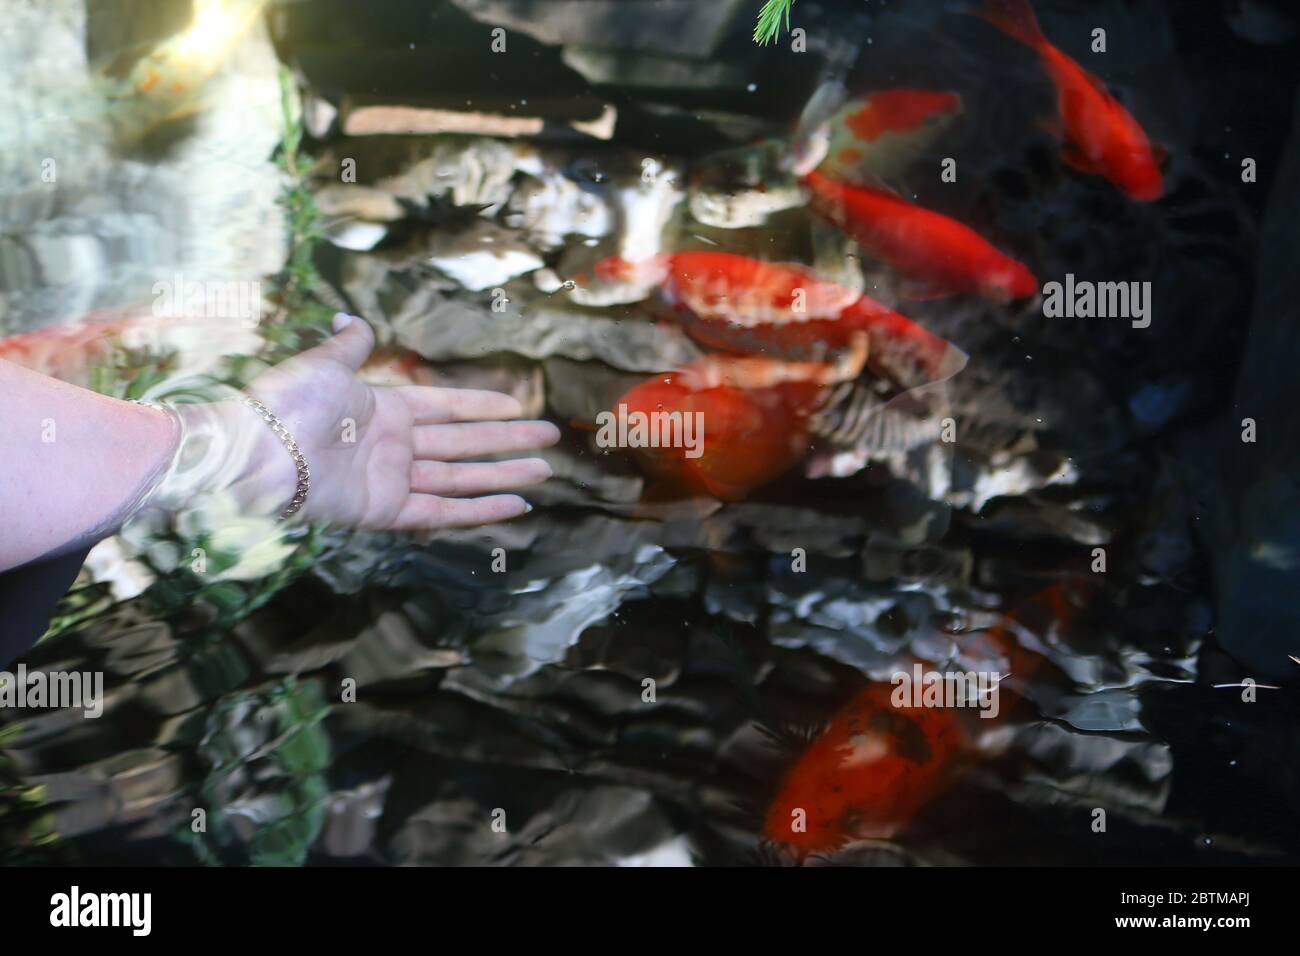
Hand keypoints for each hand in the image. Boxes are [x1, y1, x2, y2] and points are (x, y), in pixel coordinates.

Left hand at [228, 314, 557, 528]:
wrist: (255, 454)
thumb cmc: (287, 405)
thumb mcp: (324, 364)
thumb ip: (348, 345)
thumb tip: (352, 319)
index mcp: (383, 408)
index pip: (445, 407)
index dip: (481, 406)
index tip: (517, 405)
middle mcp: (393, 446)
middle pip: (463, 443)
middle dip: (507, 441)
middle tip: (548, 438)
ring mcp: (392, 481)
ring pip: (461, 478)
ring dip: (503, 475)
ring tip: (543, 473)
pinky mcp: (387, 512)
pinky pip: (442, 512)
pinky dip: (478, 511)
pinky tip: (512, 507)